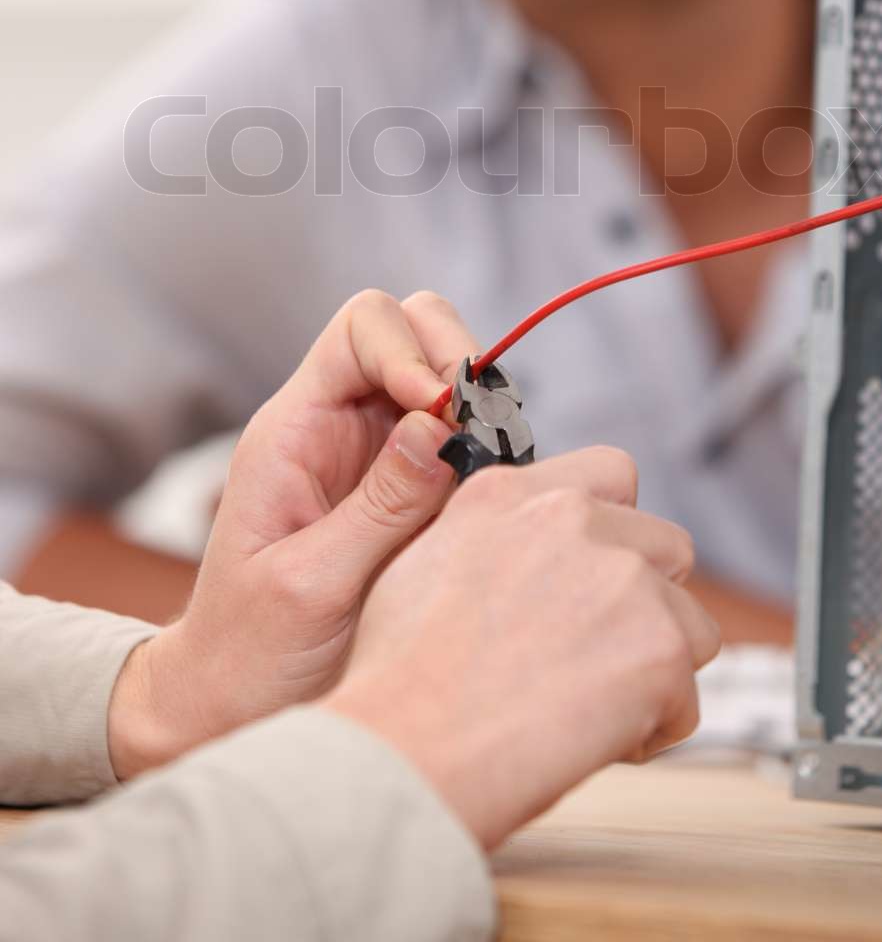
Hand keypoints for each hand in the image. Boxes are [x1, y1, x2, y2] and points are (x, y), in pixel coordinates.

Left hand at [109, 288, 475, 777]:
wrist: (232, 706)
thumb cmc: (251, 653)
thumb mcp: (310, 586)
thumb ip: (378, 506)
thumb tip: (438, 421)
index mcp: (294, 429)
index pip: (361, 327)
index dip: (410, 348)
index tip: (442, 410)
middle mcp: (340, 425)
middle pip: (414, 329)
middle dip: (460, 362)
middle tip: (484, 432)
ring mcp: (380, 453)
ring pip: (449, 379)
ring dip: (483, 409)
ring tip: (497, 473)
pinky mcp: (414, 490)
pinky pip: (465, 439)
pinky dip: (491, 453)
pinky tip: (498, 503)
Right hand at [323, 447, 720, 849]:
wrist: (404, 753)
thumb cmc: (395, 684)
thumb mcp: (416, 564)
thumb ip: (487, 535)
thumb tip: (526, 550)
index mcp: (509, 493)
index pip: (611, 473)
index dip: (612, 533)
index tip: (592, 579)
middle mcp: (571, 517)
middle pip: (666, 547)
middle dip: (645, 601)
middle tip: (594, 656)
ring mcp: (623, 577)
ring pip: (688, 623)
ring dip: (651, 664)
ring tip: (587, 709)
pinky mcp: (659, 645)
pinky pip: (688, 698)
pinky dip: (653, 729)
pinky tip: (591, 744)